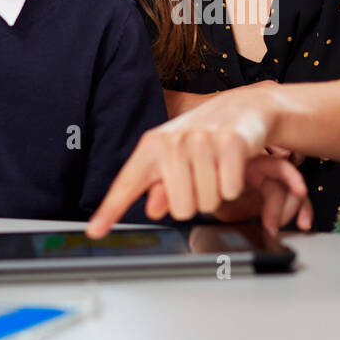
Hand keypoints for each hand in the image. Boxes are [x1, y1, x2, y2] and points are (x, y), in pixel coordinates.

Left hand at [86, 84, 282, 237]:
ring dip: (216, 193)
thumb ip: (161, 187)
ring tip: (216, 169)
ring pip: (206, 203)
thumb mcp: (176, 160)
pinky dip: (233, 186)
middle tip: (200, 179)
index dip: (110, 210)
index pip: (128, 183)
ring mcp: (202, 141)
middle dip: (195, 202)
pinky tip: (231, 165)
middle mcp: (173, 141)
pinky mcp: (230, 142)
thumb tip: (153, 209)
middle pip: (180, 209)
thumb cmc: (204, 138)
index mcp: (152, 146)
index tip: (95, 231)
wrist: (244, 107)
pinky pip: (229, 190)